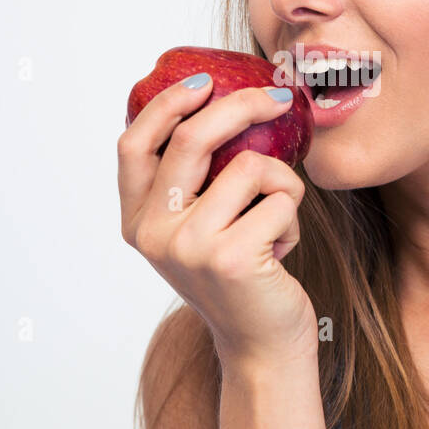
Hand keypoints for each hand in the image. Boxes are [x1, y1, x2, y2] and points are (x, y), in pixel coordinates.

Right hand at [118, 74, 319, 369]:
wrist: (261, 346)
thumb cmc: (239, 277)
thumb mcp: (197, 230)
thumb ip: (190, 184)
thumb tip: (219, 104)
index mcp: (137, 222)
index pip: (133, 145)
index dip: (164, 105)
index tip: (202, 82)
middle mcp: (154, 233)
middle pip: (192, 139)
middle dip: (241, 105)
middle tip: (277, 97)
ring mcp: (190, 246)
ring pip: (252, 167)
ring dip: (282, 185)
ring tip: (277, 222)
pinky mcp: (231, 257)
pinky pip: (281, 199)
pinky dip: (294, 219)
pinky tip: (281, 252)